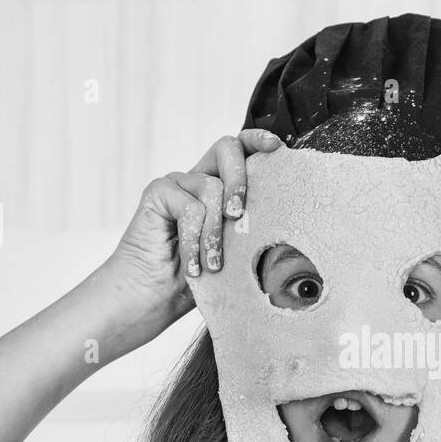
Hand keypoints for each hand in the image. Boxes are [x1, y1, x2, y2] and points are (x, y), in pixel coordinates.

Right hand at [106, 129, 282, 321]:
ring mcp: (176, 184)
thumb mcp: (235, 257)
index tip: (277, 146)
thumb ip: (253, 233)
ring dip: (215, 232)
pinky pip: (189, 207)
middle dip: (240, 180)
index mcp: (220, 189)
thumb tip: (290, 229)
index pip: (240, 150)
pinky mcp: (157, 193)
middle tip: (239, 218)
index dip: (257, 140)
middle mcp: (197, 179)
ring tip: (212, 265)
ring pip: (211, 188)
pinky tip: (192, 266)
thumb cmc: (194, 284)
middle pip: (227, 148)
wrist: (150, 300)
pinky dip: (194, 240)